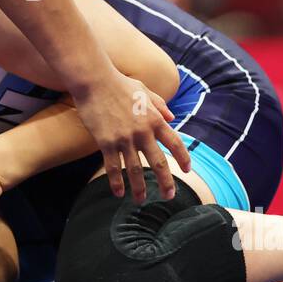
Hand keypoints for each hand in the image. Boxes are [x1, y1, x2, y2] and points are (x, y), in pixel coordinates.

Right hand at [72, 69, 190, 202]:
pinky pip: (113, 167)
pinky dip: (116, 182)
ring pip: (135, 170)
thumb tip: (173, 118)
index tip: (187, 170)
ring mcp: (125, 139)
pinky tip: (119, 193)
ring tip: (141, 200)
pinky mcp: (107, 142)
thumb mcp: (144, 91)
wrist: (95, 81)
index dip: (183, 158)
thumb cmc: (119, 83)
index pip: (175, 143)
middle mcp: (143, 132)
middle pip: (159, 163)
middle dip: (165, 182)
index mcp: (155, 119)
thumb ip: (160, 105)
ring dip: (139, 188)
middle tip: (169, 196)